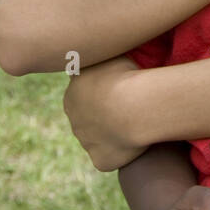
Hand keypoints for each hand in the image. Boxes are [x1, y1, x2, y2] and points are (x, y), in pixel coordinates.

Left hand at [63, 54, 145, 170]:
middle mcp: (73, 119)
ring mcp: (85, 142)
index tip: (124, 88)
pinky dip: (121, 153)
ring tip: (138, 121)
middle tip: (132, 106)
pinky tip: (137, 140)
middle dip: (107, 114)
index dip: (107, 92)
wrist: (133, 106)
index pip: (87, 95)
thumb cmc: (125, 75)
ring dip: (115, 133)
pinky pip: (110, 157)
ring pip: (100, 138)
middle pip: (90, 118)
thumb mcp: (111, 54)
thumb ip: (103, 57)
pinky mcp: (99, 160)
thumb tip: (104, 49)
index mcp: (71, 94)